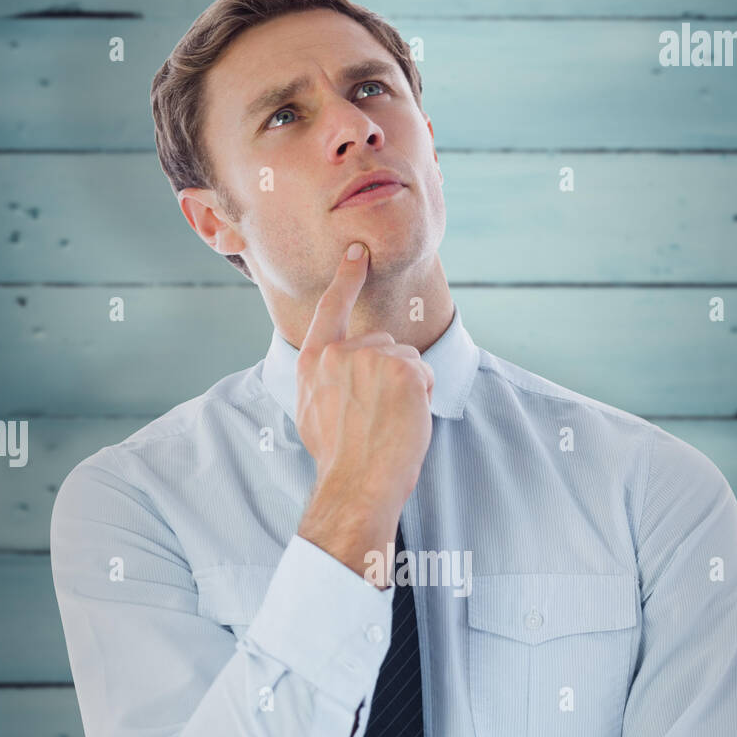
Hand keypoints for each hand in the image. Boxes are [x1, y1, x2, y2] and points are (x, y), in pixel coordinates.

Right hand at [295, 242, 433, 512]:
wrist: (355, 484)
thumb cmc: (338, 460)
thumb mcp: (313, 414)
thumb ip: (325, 382)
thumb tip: (339, 375)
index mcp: (313, 363)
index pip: (330, 310)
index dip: (346, 279)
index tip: (357, 253)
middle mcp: (339, 353)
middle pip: (382, 344)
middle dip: (389, 374)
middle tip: (377, 417)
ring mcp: (371, 358)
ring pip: (406, 360)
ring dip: (407, 388)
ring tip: (388, 422)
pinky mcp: (401, 369)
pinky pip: (423, 374)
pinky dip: (422, 397)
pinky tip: (404, 419)